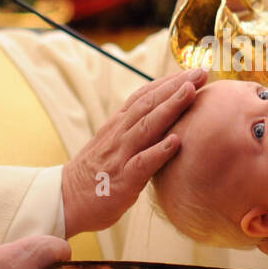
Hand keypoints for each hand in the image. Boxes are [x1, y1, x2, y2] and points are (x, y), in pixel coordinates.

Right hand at [62, 68, 207, 236]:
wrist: (65, 199)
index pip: (145, 95)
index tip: (192, 69)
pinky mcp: (123, 179)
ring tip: (191, 92)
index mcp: (118, 124)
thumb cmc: (96, 173)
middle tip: (201, 71)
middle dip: (176, 85)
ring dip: (170, 107)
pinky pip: (142, 163)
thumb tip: (162, 116)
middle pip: (149, 103)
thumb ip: (134, 129)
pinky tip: (176, 142)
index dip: (168, 81)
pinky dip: (158, 151)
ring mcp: (120, 155)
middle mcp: (119, 134)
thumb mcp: (113, 143)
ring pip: (147, 126)